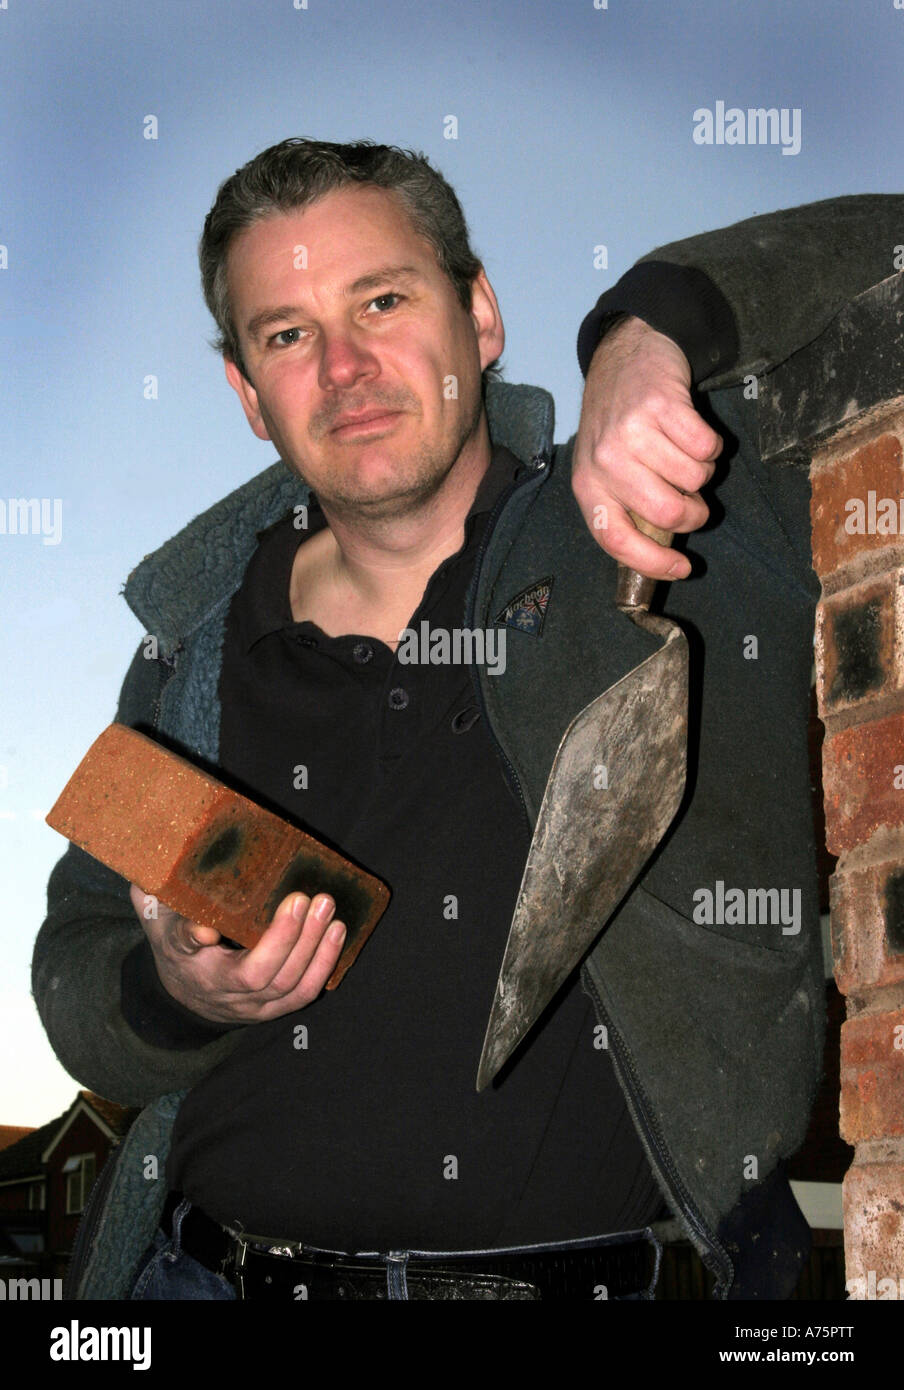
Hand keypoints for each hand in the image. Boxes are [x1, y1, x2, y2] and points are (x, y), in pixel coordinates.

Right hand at [128, 883, 346, 1023]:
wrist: (187, 996)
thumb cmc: (177, 946)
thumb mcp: (157, 922)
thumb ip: (153, 897)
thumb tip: (156, 863)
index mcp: (185, 962)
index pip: (185, 950)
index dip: (195, 939)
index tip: (206, 929)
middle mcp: (220, 990)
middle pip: (256, 975)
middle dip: (284, 938)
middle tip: (305, 898)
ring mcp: (250, 1005)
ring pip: (286, 985)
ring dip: (313, 948)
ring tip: (328, 910)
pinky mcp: (274, 1009)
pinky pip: (303, 994)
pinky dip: (324, 965)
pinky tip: (337, 933)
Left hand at [571, 316, 722, 579]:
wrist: (626, 354)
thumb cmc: (619, 421)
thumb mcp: (605, 467)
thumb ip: (626, 506)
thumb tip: (662, 554)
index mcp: (587, 484)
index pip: (615, 539)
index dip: (652, 562)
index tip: (683, 568)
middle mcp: (605, 461)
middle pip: (668, 514)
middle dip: (694, 512)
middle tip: (693, 498)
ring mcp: (632, 432)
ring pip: (695, 479)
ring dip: (702, 470)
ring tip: (682, 451)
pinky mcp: (662, 405)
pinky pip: (707, 447)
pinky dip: (711, 444)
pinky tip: (690, 429)